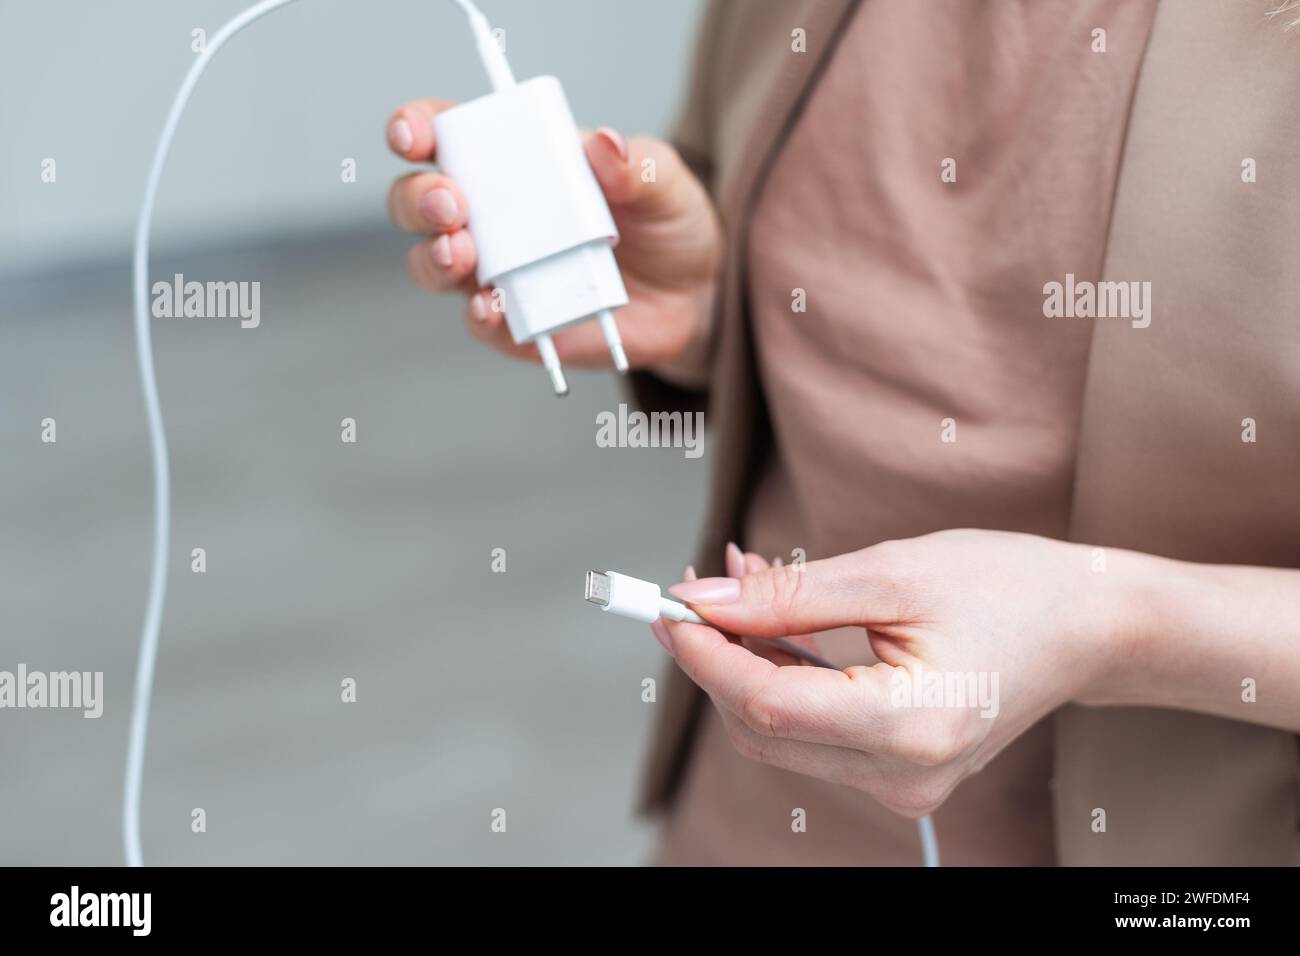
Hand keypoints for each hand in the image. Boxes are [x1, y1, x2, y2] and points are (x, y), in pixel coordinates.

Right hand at [385, 102, 721, 368]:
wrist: (695, 296)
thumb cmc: (667, 224)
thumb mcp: (664, 182)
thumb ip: (636, 165)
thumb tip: (607, 145)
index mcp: (514, 163)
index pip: (447, 136)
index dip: (417, 129)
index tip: (414, 134)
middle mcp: (492, 217)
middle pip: (418, 202)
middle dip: (419, 198)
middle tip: (450, 202)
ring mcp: (498, 273)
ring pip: (432, 264)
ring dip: (434, 256)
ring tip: (460, 252)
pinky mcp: (517, 325)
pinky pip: (482, 323)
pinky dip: (481, 315)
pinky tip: (492, 306)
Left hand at [659, 530, 1130, 816]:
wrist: (1087, 626)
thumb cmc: (1009, 587)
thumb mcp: (893, 571)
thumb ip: (790, 594)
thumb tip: (703, 601)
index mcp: (911, 726)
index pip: (768, 705)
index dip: (707, 655)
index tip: (671, 606)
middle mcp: (903, 775)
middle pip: (763, 728)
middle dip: (719, 656)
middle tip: (701, 586)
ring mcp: (902, 784)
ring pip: (780, 732)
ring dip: (748, 662)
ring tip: (745, 586)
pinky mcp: (898, 773)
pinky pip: (812, 731)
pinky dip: (783, 677)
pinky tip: (777, 623)